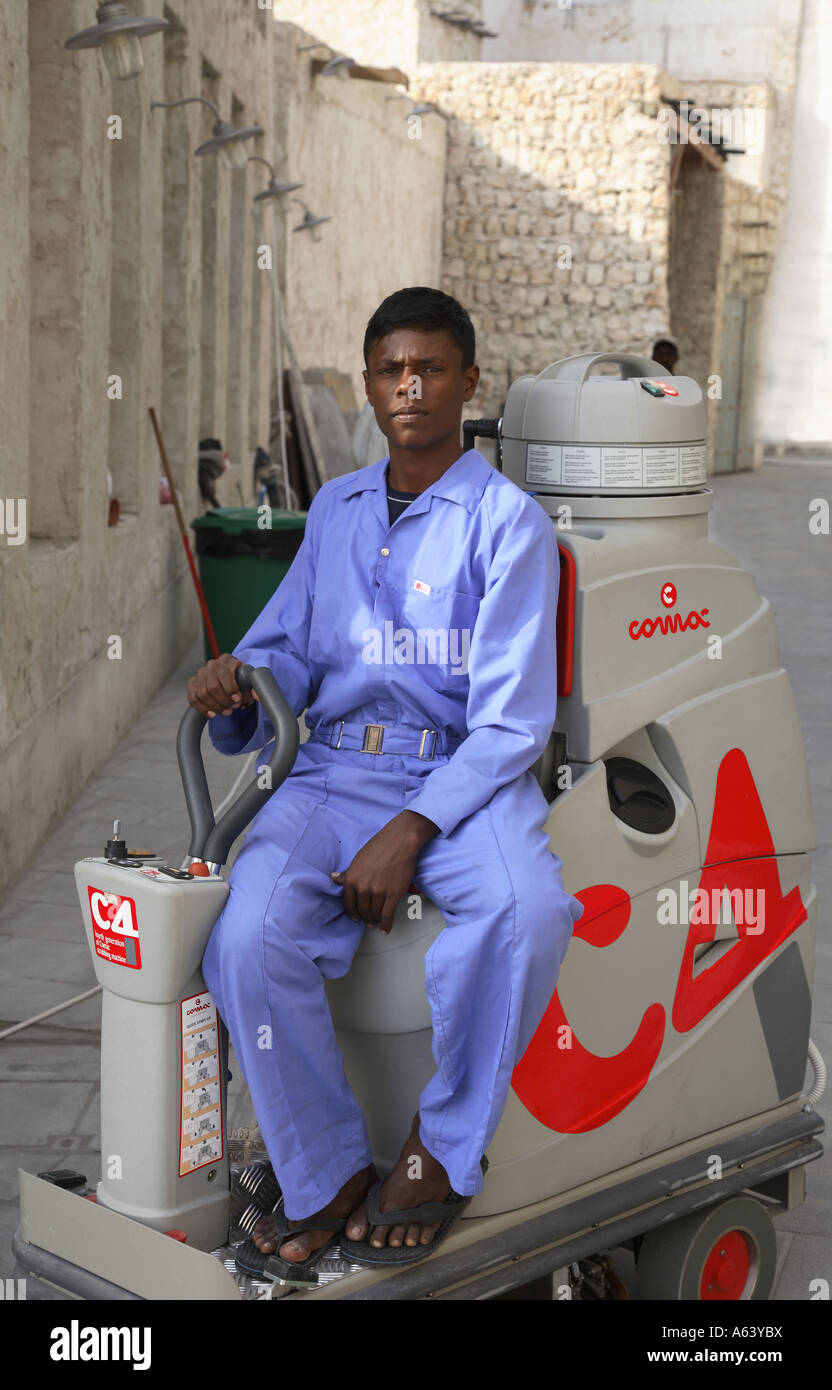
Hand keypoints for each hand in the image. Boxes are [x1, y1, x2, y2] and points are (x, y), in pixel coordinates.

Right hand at [187, 654, 259, 717]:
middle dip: (223, 701)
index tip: (237, 699)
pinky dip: (202, 708)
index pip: (225, 674)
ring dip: (215, 706)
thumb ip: (256, 687)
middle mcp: (212, 665)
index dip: (231, 689)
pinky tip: (212, 714)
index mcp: (226, 660)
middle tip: (233, 708)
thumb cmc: (241, 680)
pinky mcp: (194, 683)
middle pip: (212, 686)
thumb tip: (258, 696)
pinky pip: (193, 698)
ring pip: (202, 694)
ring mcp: (201, 673)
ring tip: (226, 711)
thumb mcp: (250, 682)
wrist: (233, 679)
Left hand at [330, 812, 437, 935]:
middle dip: (365, 918)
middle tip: (368, 922)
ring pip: (374, 914)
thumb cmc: (380, 846)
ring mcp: (378, 892)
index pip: (348, 903)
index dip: (352, 912)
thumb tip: (334, 877)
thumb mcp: (358, 859)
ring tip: (377, 922)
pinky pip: (387, 915)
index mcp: (351, 879)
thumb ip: (347, 873)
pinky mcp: (393, 894)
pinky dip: (386, 925)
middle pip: (362, 911)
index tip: (355, 917)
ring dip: (375, 920)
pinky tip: (385, 929)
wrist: (400, 841)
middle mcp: (363, 887)